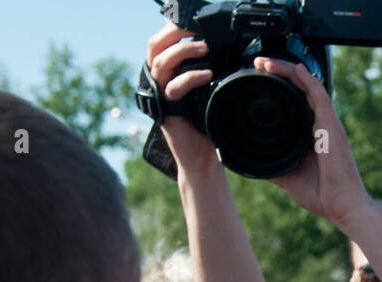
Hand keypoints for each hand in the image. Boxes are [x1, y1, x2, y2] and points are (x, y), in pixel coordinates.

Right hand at [145, 22, 220, 177]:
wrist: (204, 159)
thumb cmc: (208, 126)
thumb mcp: (210, 92)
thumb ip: (209, 69)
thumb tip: (226, 49)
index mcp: (169, 72)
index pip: (163, 41)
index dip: (175, 28)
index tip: (197, 22)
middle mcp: (160, 80)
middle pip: (155, 45)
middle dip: (174, 32)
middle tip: (196, 29)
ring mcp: (161, 95)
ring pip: (161, 62)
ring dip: (182, 50)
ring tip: (204, 48)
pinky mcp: (166, 110)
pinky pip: (173, 87)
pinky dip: (189, 77)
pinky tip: (207, 75)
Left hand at [258, 56, 369, 229]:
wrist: (342, 207)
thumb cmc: (322, 195)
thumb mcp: (288, 178)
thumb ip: (272, 165)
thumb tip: (249, 161)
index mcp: (311, 135)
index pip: (295, 102)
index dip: (279, 86)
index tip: (259, 78)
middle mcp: (320, 125)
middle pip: (300, 88)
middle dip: (279, 72)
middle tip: (258, 64)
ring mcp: (327, 123)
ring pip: (307, 86)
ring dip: (287, 70)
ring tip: (266, 62)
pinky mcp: (332, 126)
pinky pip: (319, 95)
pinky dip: (307, 80)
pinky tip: (295, 68)